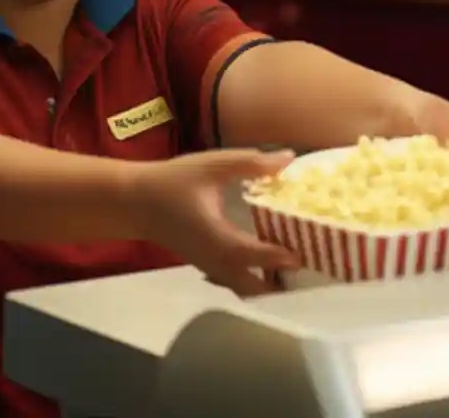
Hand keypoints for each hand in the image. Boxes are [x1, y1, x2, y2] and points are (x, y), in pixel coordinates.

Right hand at [134, 149, 300, 295]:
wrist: (135, 202)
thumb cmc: (172, 182)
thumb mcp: (213, 166)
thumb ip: (251, 163)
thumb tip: (289, 158)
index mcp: (220, 240)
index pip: (261, 257)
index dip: (287, 256)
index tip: (314, 249)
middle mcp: (218, 262)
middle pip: (258, 289)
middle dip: (285, 282)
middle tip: (312, 261)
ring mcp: (211, 268)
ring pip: (248, 290)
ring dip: (272, 283)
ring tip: (298, 262)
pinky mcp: (208, 266)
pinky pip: (238, 283)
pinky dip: (257, 279)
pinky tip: (272, 260)